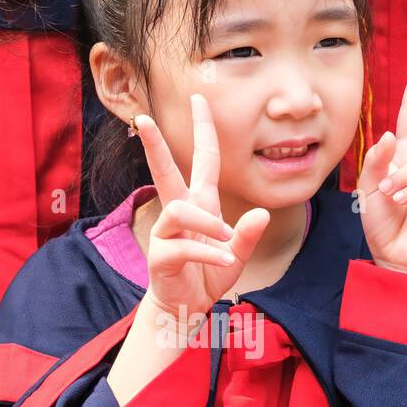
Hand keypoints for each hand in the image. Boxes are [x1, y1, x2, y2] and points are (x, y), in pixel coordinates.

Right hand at [135, 94, 269, 320]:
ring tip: (226, 244)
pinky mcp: (161, 256)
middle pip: (165, 171)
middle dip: (155, 145)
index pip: (202, 158)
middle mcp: (180, 212)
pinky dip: (207, 254)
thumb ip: (248, 236)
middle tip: (145, 119)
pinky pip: (182, 246)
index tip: (199, 99)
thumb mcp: (236, 255)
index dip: (203, 129)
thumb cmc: (208, 276)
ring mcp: (166, 233)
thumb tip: (261, 214)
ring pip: (179, 211)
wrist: (186, 307)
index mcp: (200, 204)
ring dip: (208, 224)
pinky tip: (223, 262)